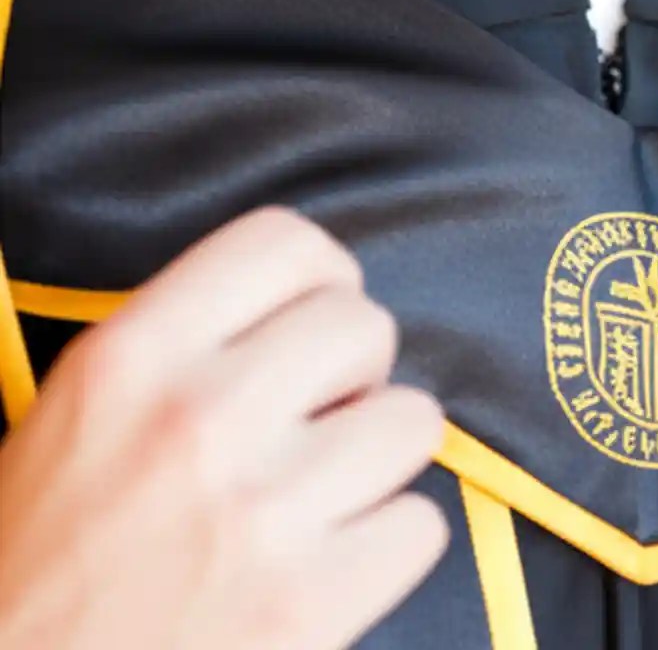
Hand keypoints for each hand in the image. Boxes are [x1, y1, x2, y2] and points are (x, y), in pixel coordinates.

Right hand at [0, 208, 446, 649]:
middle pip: (366, 326)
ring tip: (322, 493)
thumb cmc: (46, 558)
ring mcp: (261, 513)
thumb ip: (185, 348)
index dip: (322, 280)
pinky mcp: (311, 602)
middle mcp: (198, 419)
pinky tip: (333, 559)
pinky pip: (422, 524)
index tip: (315, 323)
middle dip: (355, 374)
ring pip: (414, 421)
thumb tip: (303, 311)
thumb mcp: (79, 417)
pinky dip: (389, 543)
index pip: (286, 243)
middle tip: (315, 423)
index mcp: (129, 359)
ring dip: (380, 459)